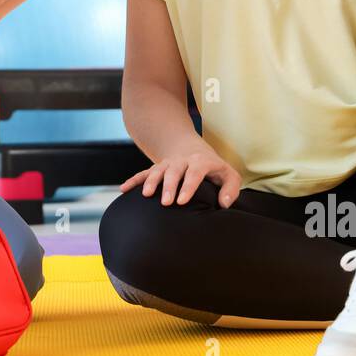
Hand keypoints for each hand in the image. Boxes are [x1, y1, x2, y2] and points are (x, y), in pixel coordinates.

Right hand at [120, 149, 242, 208]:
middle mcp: (182, 161)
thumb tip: (224, 204)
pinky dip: (133, 180)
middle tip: (165, 202)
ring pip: (157, 170)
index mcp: (201, 162)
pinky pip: (143, 173)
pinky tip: (124, 189)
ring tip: (146, 195)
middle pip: (174, 172)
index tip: (182, 201)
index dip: (188, 187)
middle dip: (168, 186)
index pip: (194, 173)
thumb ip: (231, 189)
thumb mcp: (229, 175)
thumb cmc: (214, 169)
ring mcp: (168, 164)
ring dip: (151, 182)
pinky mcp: (157, 168)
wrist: (194, 151)